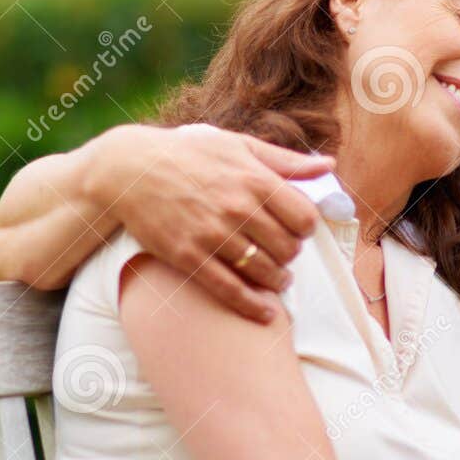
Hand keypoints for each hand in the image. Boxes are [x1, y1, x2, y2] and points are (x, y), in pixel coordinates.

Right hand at [88, 124, 333, 321]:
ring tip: (277, 279)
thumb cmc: (188, 154)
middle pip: (287, 247)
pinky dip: (253, 306)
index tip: (297, 229)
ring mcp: (212, 235)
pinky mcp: (188, 256)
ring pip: (263, 271)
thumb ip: (285, 160)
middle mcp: (237, 208)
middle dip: (291, 254)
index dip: (306, 228)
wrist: (130, 170)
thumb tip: (329, 166)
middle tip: (284, 254)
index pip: (304, 217)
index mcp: (253, 179)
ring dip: (277, 280)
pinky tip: (266, 314)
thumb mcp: (238, 145)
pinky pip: (229, 289)